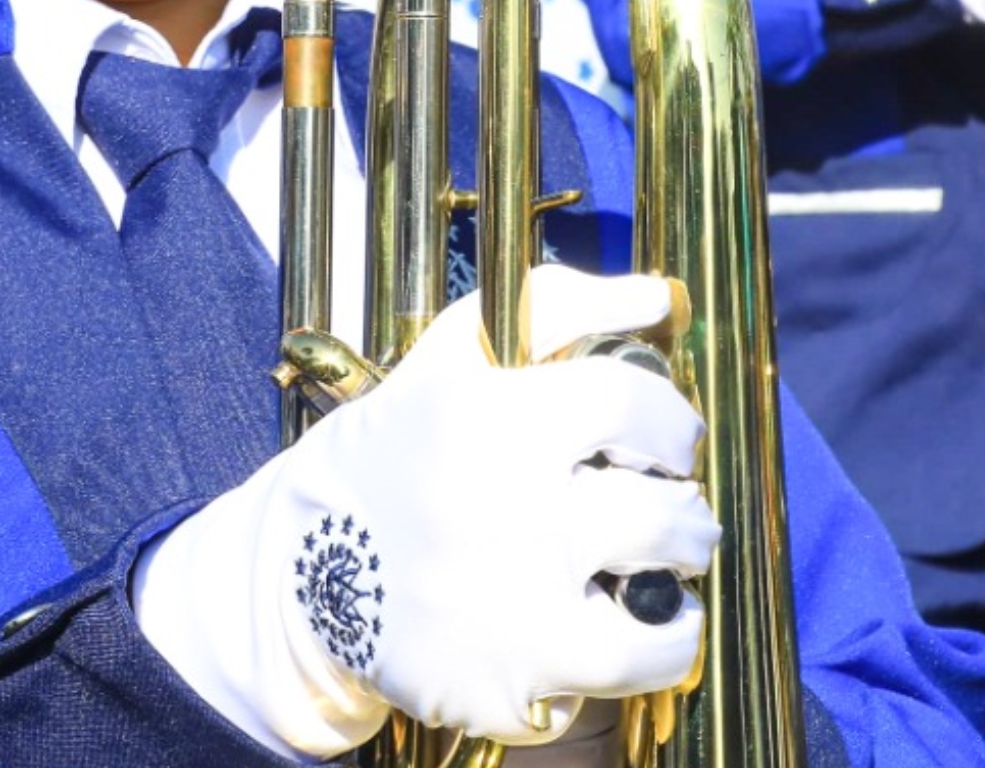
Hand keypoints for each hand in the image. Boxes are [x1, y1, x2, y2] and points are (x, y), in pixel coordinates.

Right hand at [137, 268, 714, 754]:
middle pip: (666, 517)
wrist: (300, 570)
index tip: (668, 444)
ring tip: (655, 579)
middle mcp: (506, 516)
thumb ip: (560, 306)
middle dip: (684, 518)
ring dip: (674, 592)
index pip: (640, 408)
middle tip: (670, 518)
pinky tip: (616, 629)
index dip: (672, 426)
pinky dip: (638, 655)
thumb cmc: (399, 450)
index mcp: (494, 421)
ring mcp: (508, 613)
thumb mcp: (454, 354)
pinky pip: (624, 676)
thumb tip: (661, 296)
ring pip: (662, 615)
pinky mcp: (505, 689)